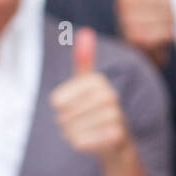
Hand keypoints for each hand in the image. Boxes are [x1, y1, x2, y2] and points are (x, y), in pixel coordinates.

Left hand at [50, 27, 130, 163]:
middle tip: (82, 122)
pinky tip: (92, 142)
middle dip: (66, 123)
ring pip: (71, 130)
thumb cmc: (96, 110)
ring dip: (73, 134)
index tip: (72, 106)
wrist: (118, 142)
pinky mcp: (117, 136)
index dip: (59, 107)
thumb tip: (86, 31)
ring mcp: (116, 117)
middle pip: (64, 115)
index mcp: (98, 81)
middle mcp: (110, 96)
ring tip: (87, 131)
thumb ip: (85, 60)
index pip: (57, 100)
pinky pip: (81, 142)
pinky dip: (81, 144)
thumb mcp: (88, 84)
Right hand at [116, 0, 173, 66]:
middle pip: (167, 2)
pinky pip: (165, 33)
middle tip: (161, 25)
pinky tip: (158, 43)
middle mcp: (123, 5)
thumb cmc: (147, 22)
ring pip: (168, 18)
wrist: (141, 57)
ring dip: (170, 28)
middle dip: (171, 15)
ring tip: (160, 34)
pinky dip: (167, 39)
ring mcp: (128, 23)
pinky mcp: (136, 39)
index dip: (168, 1)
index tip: (158, 11)